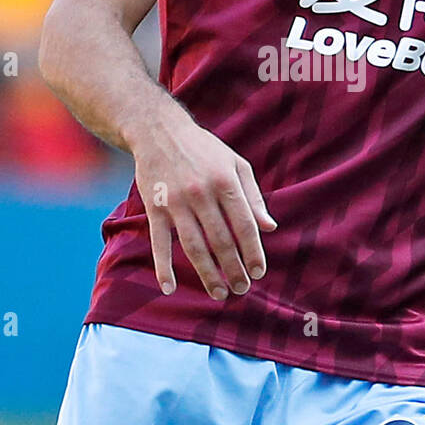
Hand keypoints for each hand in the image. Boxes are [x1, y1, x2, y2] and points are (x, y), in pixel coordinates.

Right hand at [133, 108, 276, 300]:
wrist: (159, 131)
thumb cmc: (204, 149)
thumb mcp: (235, 164)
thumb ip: (253, 197)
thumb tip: (270, 227)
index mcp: (226, 181)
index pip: (244, 225)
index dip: (253, 251)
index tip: (258, 272)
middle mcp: (202, 193)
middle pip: (221, 240)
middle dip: (233, 269)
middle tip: (241, 289)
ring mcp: (176, 202)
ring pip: (194, 246)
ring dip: (207, 274)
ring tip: (219, 293)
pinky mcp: (154, 207)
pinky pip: (159, 243)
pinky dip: (163, 267)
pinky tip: (169, 288)